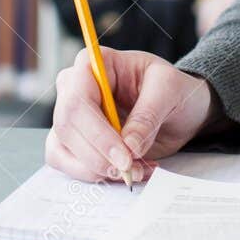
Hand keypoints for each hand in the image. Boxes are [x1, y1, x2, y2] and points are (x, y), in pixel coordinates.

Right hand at [45, 48, 217, 184]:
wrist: (176, 106)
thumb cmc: (170, 88)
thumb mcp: (170, 89)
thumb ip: (148, 115)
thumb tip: (129, 146)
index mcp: (95, 63)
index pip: (79, 99)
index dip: (97, 132)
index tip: (125, 156)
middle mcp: (74, 87)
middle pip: (67, 127)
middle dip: (98, 156)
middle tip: (129, 170)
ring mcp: (71, 115)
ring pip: (62, 149)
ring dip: (96, 169)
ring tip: (134, 172)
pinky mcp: (73, 140)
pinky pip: (67, 163)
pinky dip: (95, 176)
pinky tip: (125, 173)